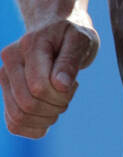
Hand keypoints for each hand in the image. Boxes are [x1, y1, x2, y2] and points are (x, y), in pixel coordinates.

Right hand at [0, 14, 99, 138]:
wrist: (55, 29)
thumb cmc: (71, 34)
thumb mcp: (81, 40)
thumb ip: (71, 61)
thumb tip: (61, 86)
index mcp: (29, 46)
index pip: (40, 87)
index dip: (62, 95)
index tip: (73, 84)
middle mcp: (9, 61)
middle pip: (28, 105)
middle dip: (55, 107)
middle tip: (67, 95)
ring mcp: (4, 78)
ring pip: (18, 118)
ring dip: (46, 119)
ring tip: (57, 103)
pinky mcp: (6, 93)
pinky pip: (13, 124)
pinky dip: (34, 128)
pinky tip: (48, 115)